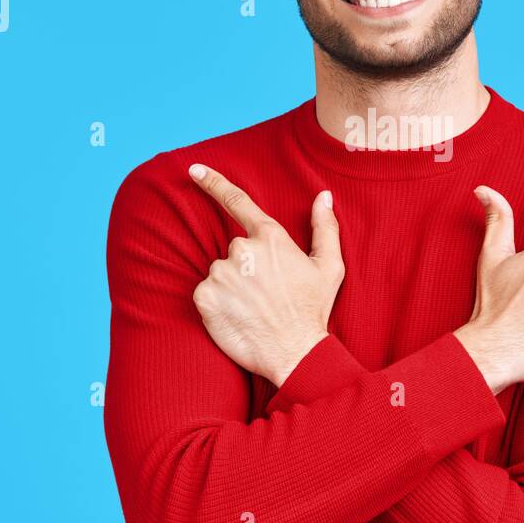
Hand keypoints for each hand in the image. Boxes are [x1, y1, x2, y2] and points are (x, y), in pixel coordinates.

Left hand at [187, 163, 344, 386]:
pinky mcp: (204, 297)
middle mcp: (242, 250)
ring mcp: (221, 274)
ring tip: (254, 308)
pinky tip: (238, 316)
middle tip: (267, 293)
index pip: (237, 202)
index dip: (213, 182)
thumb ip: (324, 227)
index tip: (193, 169)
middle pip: (235, 249)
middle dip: (247, 266)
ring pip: (220, 271)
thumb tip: (323, 196)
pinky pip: (205, 292)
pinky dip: (217, 303)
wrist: (294, 353)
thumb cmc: (312, 310)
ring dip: (232, 285)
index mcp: (270, 238)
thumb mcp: (329, 266)